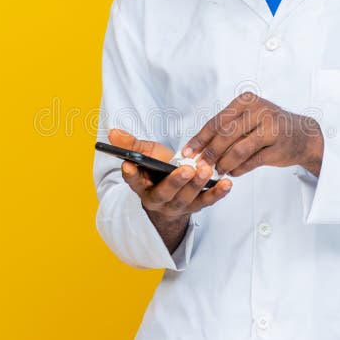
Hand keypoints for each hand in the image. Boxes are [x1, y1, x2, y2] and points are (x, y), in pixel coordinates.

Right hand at [107, 128, 232, 223]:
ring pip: (187, 198)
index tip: (129, 165)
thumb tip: (113, 132)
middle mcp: (158, 199)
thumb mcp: (144, 154)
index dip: (131, 174)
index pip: (133, 181)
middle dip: (176, 181)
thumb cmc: (157, 169)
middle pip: (165, 192)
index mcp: (141, 185)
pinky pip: (206, 202)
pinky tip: (227, 183)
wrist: (172, 192)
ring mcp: (178, 205)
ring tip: (207, 170)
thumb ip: (131, 144)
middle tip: (187, 169)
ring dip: (198, 185)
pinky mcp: (195, 206)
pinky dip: (217, 193)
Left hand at [181, 92, 324, 176]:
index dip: (200, 139)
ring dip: (224, 163)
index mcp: (246, 101)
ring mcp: (271, 127)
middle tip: (199, 167)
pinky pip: (252, 160)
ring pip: (238, 149)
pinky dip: (239, 169)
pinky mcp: (278, 145)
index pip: (217, 122)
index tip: (187, 153)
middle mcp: (259, 110)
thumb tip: (197, 149)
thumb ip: (226, 130)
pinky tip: (233, 173)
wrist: (303, 135)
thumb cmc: (269, 127)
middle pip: (225, 135)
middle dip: (209, 153)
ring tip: (218, 171)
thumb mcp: (248, 119)